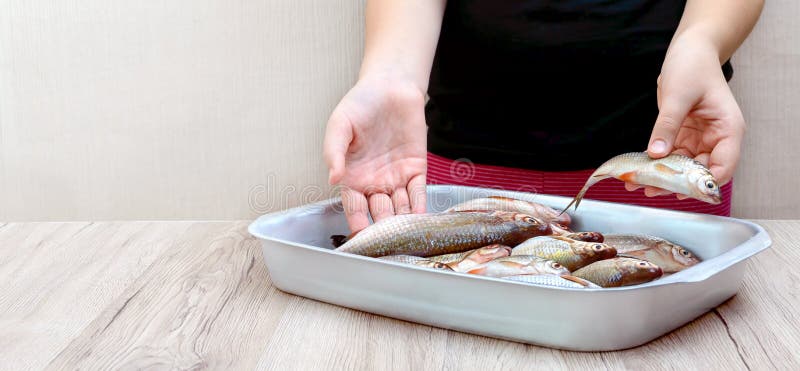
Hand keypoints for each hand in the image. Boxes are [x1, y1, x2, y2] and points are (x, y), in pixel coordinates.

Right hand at [323, 77, 427, 231]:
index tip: (360, 237)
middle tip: (387, 243)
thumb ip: (333, 151)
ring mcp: (396, 177)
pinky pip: (419, 192)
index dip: (357, 222)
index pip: (354, 207)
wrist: (389, 85)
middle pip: (379, 213)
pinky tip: (421, 220)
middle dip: (383, 229)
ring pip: (400, 207)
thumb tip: (332, 178)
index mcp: (352, 177)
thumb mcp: (339, 125)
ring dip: (403, 222)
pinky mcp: (417, 168)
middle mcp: (374, 182)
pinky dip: (420, 207)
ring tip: (405, 237)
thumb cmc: (360, 104)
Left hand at [630, 33, 745, 198]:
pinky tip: (637, 172)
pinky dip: (655, 164)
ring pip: (683, 167)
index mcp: (728, 129)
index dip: (705, 182)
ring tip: (639, 186)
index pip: (724, 166)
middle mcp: (716, 138)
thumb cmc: (693, 66)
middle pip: (700, 171)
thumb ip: (667, 125)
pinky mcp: (683, 136)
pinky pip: (670, 156)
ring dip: (663, 177)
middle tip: (652, 190)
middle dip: (677, 183)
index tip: (681, 190)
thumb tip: (657, 153)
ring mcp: (700, 139)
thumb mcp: (678, 95)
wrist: (690, 51)